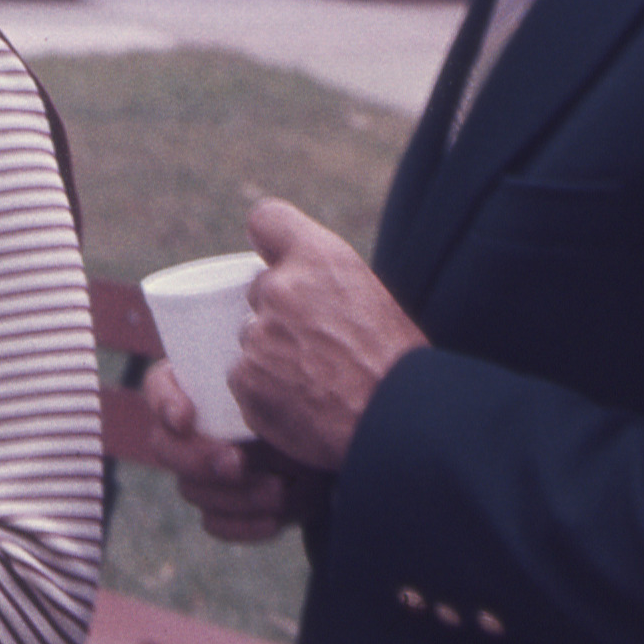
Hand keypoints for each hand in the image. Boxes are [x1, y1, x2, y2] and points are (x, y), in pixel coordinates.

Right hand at [138, 363, 295, 543]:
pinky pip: (214, 523)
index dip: (164, 403)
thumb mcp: (289, 380)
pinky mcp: (223, 507)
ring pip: (191, 490)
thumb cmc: (311, 401)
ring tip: (279, 490)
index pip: (159, 386)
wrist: (338, 448)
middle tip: (235, 463)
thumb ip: (261, 370)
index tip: (186, 418)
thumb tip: (243, 363)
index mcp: (198, 386)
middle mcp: (191, 432)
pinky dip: (242, 525)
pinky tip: (272, 520)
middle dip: (198, 459)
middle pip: (164, 447)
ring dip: (234, 494)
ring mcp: (202, 474)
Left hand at [230, 195, 424, 474]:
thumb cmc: (398, 364)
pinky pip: (243, 379)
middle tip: (317, 345)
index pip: (266, 219)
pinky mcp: (245, 378)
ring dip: (270, 356)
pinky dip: (264, 393)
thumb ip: (327, 279)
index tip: (277, 260)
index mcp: (321, 258)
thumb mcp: (373, 296)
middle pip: (257, 290)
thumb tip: (297, 275)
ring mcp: (258, 334)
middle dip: (277, 313)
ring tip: (315, 382)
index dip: (270, 241)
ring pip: (249, 338)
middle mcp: (282, 288)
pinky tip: (301, 405)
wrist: (400, 424)